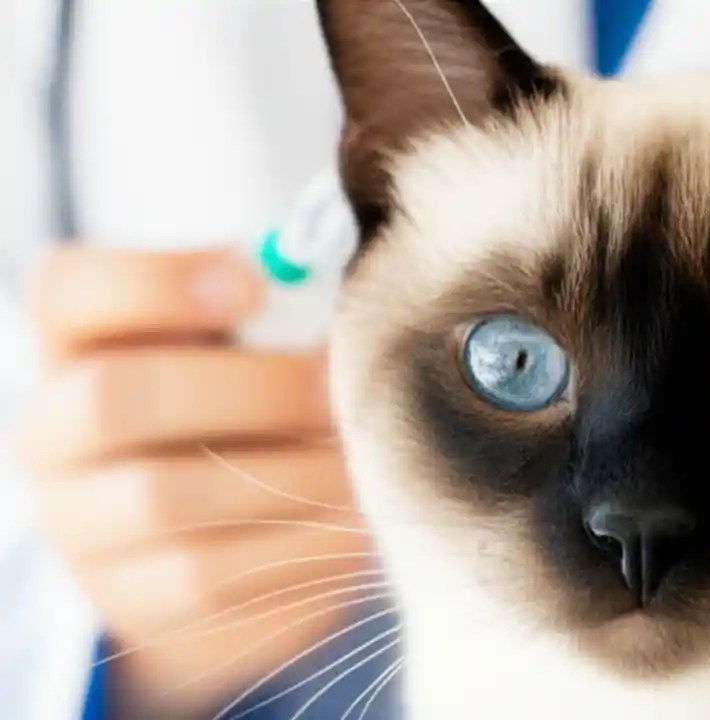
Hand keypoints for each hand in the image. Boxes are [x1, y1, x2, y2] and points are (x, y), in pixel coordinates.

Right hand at [14, 247, 374, 717]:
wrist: (218, 549)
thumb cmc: (246, 416)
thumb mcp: (245, 352)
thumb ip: (273, 311)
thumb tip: (322, 277)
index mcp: (77, 347)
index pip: (71, 292)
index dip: (157, 281)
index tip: (254, 280)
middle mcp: (54, 439)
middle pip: (114, 398)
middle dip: (247, 386)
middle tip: (334, 384)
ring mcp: (85, 532)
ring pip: (165, 497)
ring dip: (284, 469)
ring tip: (357, 456)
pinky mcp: (140, 607)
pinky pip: (215, 577)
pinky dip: (300, 541)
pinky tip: (350, 517)